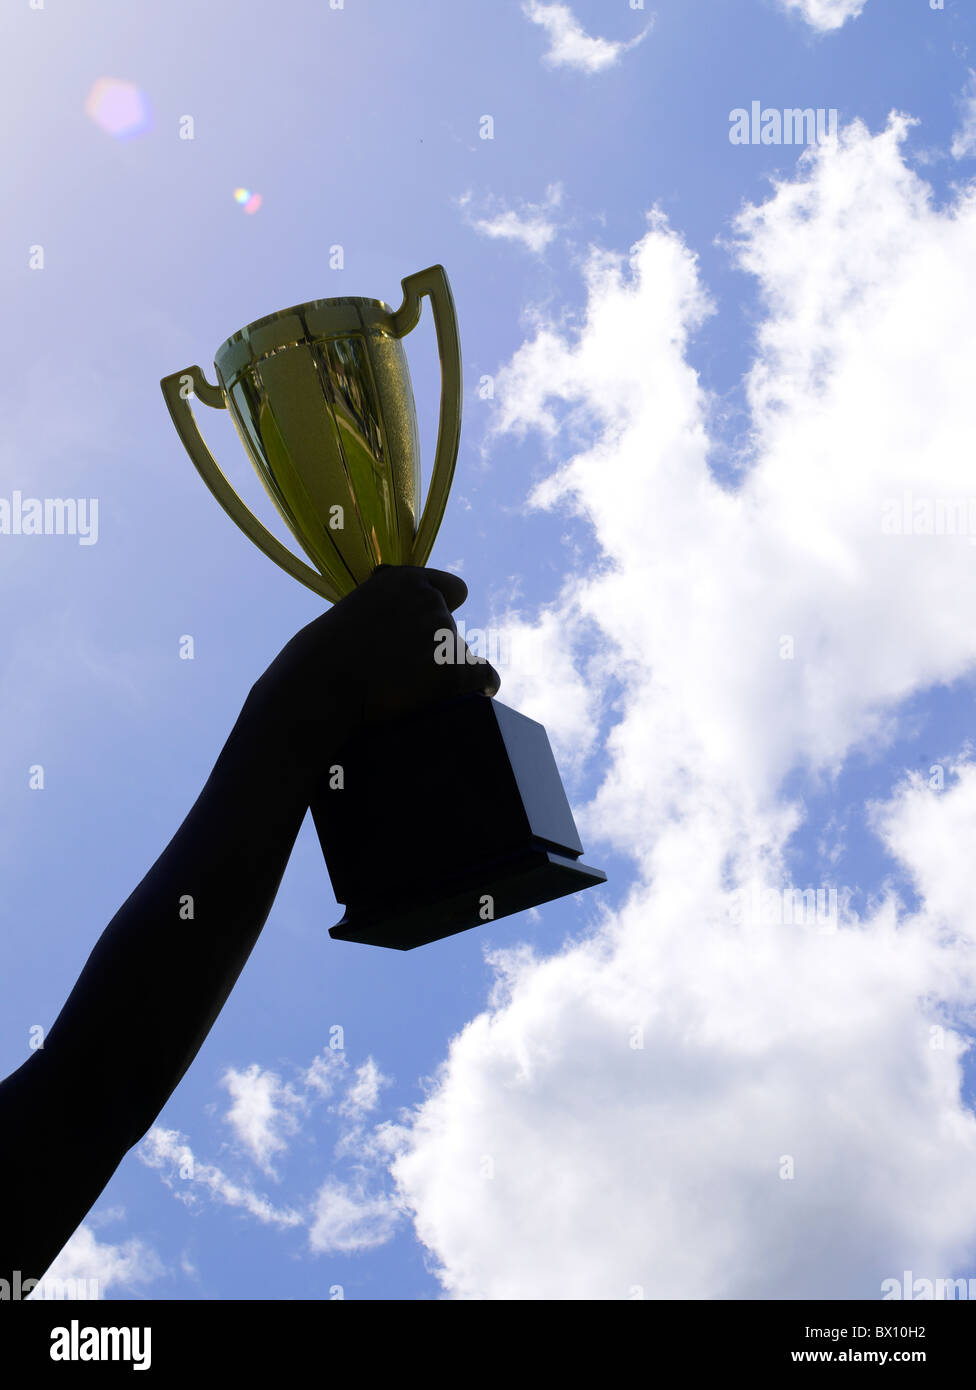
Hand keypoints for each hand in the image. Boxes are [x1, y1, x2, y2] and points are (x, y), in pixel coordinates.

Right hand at [248, 565, 500, 779]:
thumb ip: (387, 613)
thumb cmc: (321, 657)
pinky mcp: (451, 668)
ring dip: (442, 670)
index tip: (441, 621)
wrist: (319, 684)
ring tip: (406, 688)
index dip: (446, 607)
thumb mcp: (353, 615)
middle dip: (434, 647)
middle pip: (450, 628)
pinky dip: (482, 684)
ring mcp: (443, 633)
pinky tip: (480, 692)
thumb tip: (409, 632)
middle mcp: (430, 601)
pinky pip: (483, 675)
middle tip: (401, 670)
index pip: (452, 589)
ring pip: (459, 654)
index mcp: (404, 580)